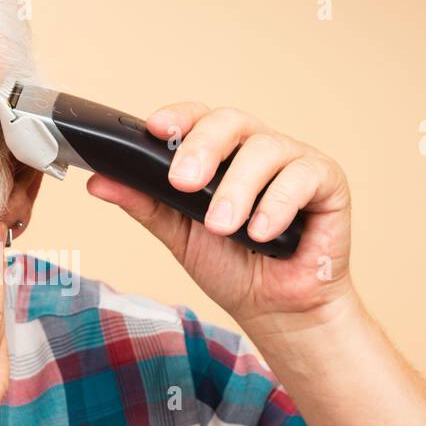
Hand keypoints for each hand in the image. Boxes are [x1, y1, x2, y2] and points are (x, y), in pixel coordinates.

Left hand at [86, 103, 354, 333]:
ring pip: (265, 149)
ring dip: (237, 188)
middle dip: (203, 148)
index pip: (197, 118)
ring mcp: (293, 161)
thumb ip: (144, 204)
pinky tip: (260, 232)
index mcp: (220, 153)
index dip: (178, 118)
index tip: (156, 129)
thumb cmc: (232, 265)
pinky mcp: (326, 181)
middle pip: (231, 121)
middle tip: (182, 184)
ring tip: (222, 226)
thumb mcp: (178, 235)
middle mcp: (255, 148)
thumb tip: (98, 181)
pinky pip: (303, 176)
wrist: (275, 307)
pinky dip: (277, 203)